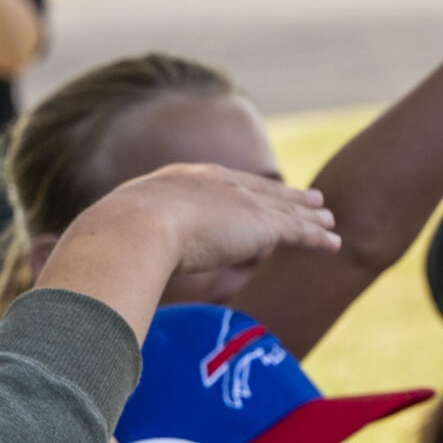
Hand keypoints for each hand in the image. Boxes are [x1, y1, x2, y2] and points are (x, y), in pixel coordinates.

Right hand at [75, 164, 338, 275]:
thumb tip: (108, 261)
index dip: (244, 190)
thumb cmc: (113, 236)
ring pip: (285, 210)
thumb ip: (129, 240)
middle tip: (310, 198)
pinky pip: (298, 232)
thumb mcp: (120, 231)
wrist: (133, 228)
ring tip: (329, 220)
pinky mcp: (260, 225)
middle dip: (286, 196)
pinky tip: (333, 244)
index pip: (220, 184)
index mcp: (179, 181)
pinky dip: (317, 238)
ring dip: (309, 217)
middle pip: (260, 190)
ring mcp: (239, 202)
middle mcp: (215, 184)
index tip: (258, 192)